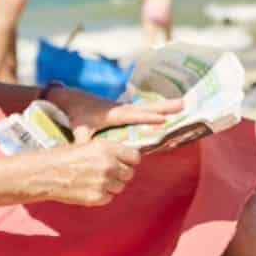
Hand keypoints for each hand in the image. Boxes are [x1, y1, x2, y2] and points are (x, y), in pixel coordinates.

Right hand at [37, 137, 142, 206]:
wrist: (46, 174)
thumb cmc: (64, 157)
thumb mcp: (87, 144)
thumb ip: (108, 150)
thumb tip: (125, 156)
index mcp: (107, 148)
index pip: (135, 157)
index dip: (130, 160)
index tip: (125, 162)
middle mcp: (108, 164)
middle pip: (130, 173)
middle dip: (121, 173)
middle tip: (108, 173)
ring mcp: (104, 182)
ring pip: (121, 186)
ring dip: (112, 185)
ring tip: (97, 180)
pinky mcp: (98, 197)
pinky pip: (110, 197)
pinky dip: (103, 195)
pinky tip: (90, 188)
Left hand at [46, 86, 182, 133]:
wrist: (72, 99)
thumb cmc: (77, 115)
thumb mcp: (79, 130)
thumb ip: (84, 143)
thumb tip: (87, 156)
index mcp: (114, 114)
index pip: (134, 116)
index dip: (147, 118)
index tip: (163, 119)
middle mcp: (122, 108)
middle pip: (147, 107)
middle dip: (165, 106)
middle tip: (183, 103)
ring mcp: (124, 107)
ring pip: (147, 107)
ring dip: (164, 105)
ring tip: (182, 104)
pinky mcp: (124, 109)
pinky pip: (144, 109)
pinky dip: (156, 109)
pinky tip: (166, 111)